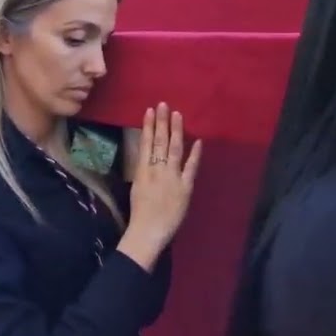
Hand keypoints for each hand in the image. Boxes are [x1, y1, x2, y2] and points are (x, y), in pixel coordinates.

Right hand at [118, 103, 202, 269]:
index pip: (146, 143)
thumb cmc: (140, 213)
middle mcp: (157, 170)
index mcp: (142, 170)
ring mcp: (172, 177)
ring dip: (176, 131)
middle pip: (160, 141)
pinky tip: (198, 140)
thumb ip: (144, 171)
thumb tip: (148, 156)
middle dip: (162, 122)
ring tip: (177, 115)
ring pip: (174, 149)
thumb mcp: (137, 187)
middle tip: (164, 104)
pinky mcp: (185, 187)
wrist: (148, 231)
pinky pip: (191, 167)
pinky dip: (195, 154)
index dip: (149, 126)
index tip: (150, 111)